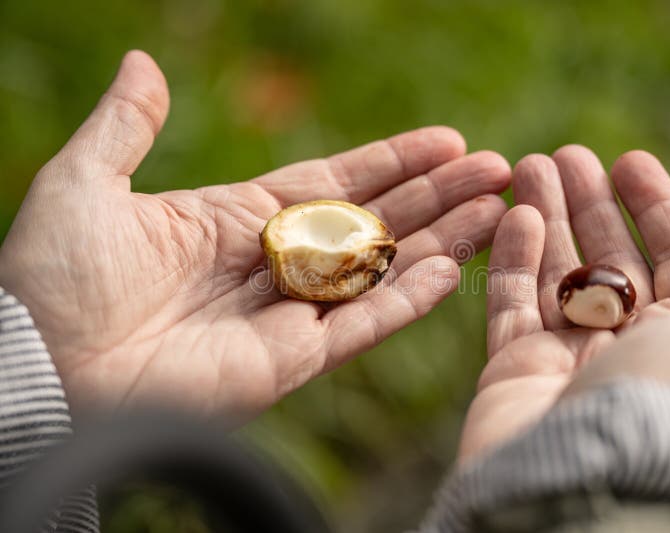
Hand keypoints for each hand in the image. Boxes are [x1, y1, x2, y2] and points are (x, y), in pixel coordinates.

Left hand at [0, 51, 510, 419]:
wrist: (35, 364)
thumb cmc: (50, 274)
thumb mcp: (85, 181)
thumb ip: (128, 125)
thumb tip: (143, 61)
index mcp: (236, 219)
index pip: (336, 183)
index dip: (393, 161)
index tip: (447, 141)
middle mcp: (273, 265)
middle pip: (374, 223)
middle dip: (438, 195)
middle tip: (496, 170)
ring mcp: (285, 315)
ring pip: (381, 272)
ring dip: (441, 241)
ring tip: (496, 209)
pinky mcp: (287, 363)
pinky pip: (361, 327)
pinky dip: (407, 301)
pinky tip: (453, 268)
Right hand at [459, 145, 669, 461]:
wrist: (583, 484)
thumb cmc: (666, 406)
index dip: (656, 206)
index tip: (629, 160)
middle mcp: (630, 346)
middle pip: (607, 258)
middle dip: (589, 204)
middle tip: (564, 154)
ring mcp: (569, 356)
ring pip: (556, 272)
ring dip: (547, 217)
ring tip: (528, 166)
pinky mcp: (517, 367)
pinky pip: (513, 303)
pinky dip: (514, 259)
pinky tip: (517, 215)